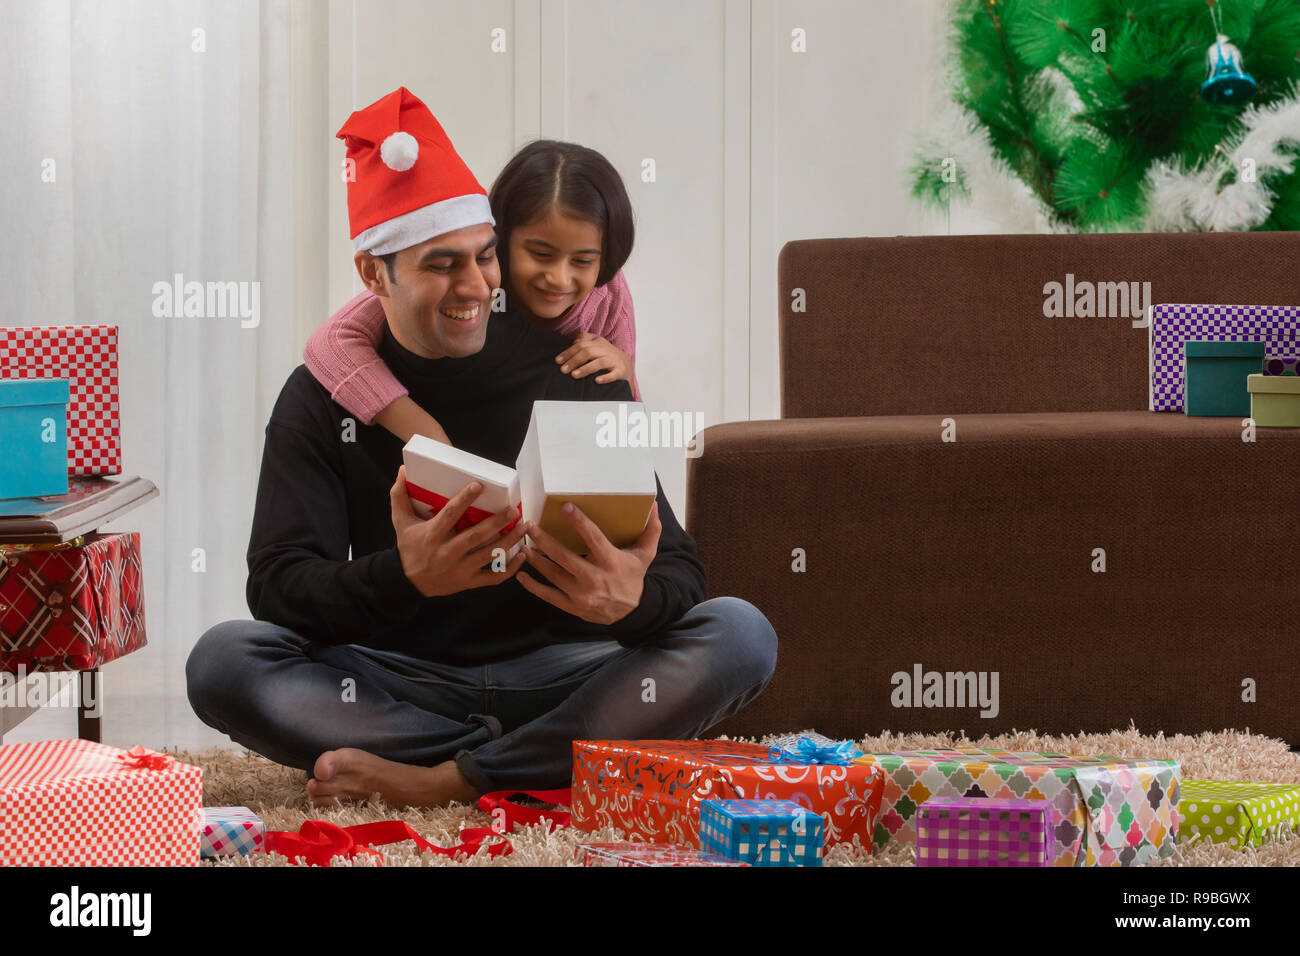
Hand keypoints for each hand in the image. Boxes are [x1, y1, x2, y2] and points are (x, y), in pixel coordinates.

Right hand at [390, 465, 528, 596]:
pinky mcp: (468, 582)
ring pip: (489, 555)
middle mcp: (448, 553)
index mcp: (432, 535)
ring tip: (524, 527)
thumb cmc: (408, 547)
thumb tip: (402, 469)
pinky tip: (522, 556)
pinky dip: (510, 569)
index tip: (478, 485)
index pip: (450, 514)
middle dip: (497, 523)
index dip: (464, 499)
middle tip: (514, 510)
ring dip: (510, 541)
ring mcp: (460, 569)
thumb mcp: (400, 521)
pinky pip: (493, 577)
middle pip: (476, 536)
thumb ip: (399, 495)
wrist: (407, 583)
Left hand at [516, 501, 661, 624]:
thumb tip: (654, 505)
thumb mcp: (645, 555)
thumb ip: (651, 530)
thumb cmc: (634, 578)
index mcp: (610, 562)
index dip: (579, 522)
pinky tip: (521, 574)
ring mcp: (581, 595)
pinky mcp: (572, 606)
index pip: (593, 538)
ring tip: (523, 544)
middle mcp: (594, 578)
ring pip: (552, 574)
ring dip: (535, 559)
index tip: (565, 507)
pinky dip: (532, 586)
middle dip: (544, 540)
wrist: (632, 613)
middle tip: (530, 525)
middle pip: (563, 556)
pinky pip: (548, 595)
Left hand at [555, 333, 632, 384]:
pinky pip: (614, 374)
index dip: (568, 352)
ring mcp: (614, 361)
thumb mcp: (597, 345)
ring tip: (574, 375)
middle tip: (563, 370)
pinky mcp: (621, 371)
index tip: (558, 361)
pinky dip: (606, 377)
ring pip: (599, 362)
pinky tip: (597, 381)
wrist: (626, 367)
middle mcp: (606, 350)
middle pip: (588, 352)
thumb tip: (574, 340)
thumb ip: (586, 339)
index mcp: (598, 342)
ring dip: (586, 368)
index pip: (581, 344)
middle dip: (574, 360)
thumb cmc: (606, 357)